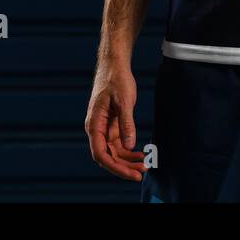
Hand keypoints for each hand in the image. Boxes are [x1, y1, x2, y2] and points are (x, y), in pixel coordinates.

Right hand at [85, 59, 146, 181]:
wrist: (114, 66)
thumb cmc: (116, 80)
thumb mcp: (124, 101)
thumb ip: (126, 124)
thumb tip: (129, 146)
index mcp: (94, 124)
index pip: (101, 153)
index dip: (115, 167)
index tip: (131, 173)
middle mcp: (96, 129)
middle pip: (108, 156)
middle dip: (124, 167)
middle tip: (142, 173)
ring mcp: (104, 128)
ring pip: (114, 152)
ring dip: (128, 161)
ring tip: (145, 166)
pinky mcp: (111, 125)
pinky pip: (119, 144)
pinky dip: (129, 151)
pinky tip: (141, 154)